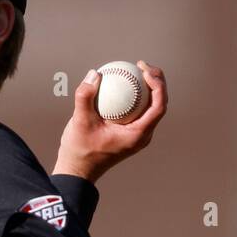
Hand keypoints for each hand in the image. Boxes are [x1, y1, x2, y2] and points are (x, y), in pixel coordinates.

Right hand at [53, 60, 167, 182]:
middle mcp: (142, 135)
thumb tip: (95, 74)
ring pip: (150, 107)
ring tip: (136, 70)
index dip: (158, 85)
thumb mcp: (79, 122)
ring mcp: (137, 135)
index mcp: (138, 135)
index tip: (144, 70)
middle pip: (159, 104)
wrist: (77, 171)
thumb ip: (85, 97)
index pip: (159, 106)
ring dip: (147, 87)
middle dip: (156, 81)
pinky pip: (137, 111)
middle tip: (142, 65)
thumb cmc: (79, 150)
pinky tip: (122, 84)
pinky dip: (134, 96)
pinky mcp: (129, 133)